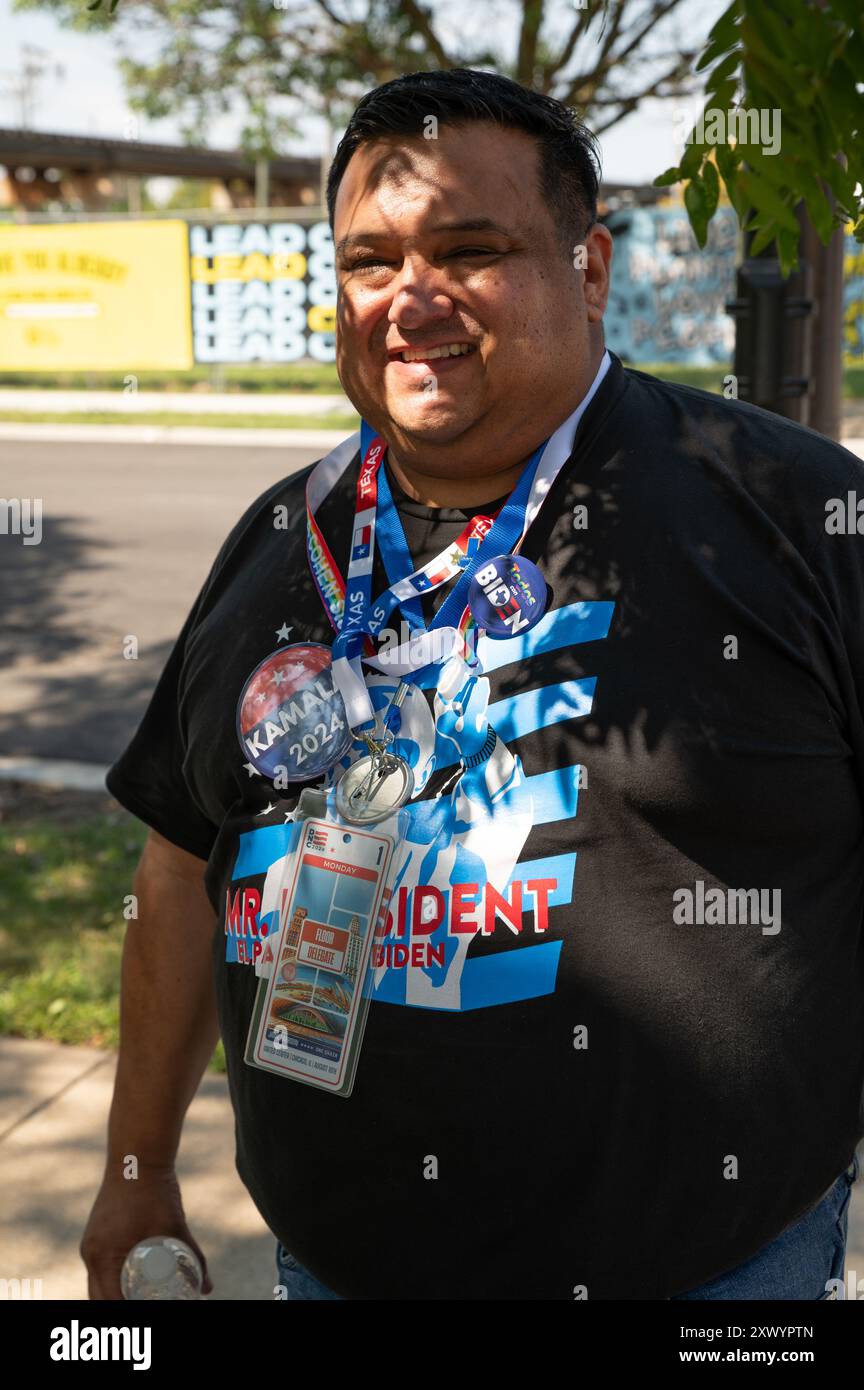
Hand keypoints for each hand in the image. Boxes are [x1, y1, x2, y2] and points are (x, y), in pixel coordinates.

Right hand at [80, 1166, 212, 1299]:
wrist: (137, 1156)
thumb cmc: (156, 1190)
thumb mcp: (175, 1225)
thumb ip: (193, 1256)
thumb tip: (207, 1287)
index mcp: (104, 1255)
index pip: (110, 1301)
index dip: (128, 1311)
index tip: (147, 1311)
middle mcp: (92, 1253)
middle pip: (99, 1298)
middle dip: (120, 1308)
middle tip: (146, 1307)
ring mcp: (91, 1243)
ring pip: (96, 1284)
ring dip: (113, 1296)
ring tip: (138, 1301)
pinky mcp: (96, 1234)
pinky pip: (99, 1267)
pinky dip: (111, 1279)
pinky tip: (128, 1284)